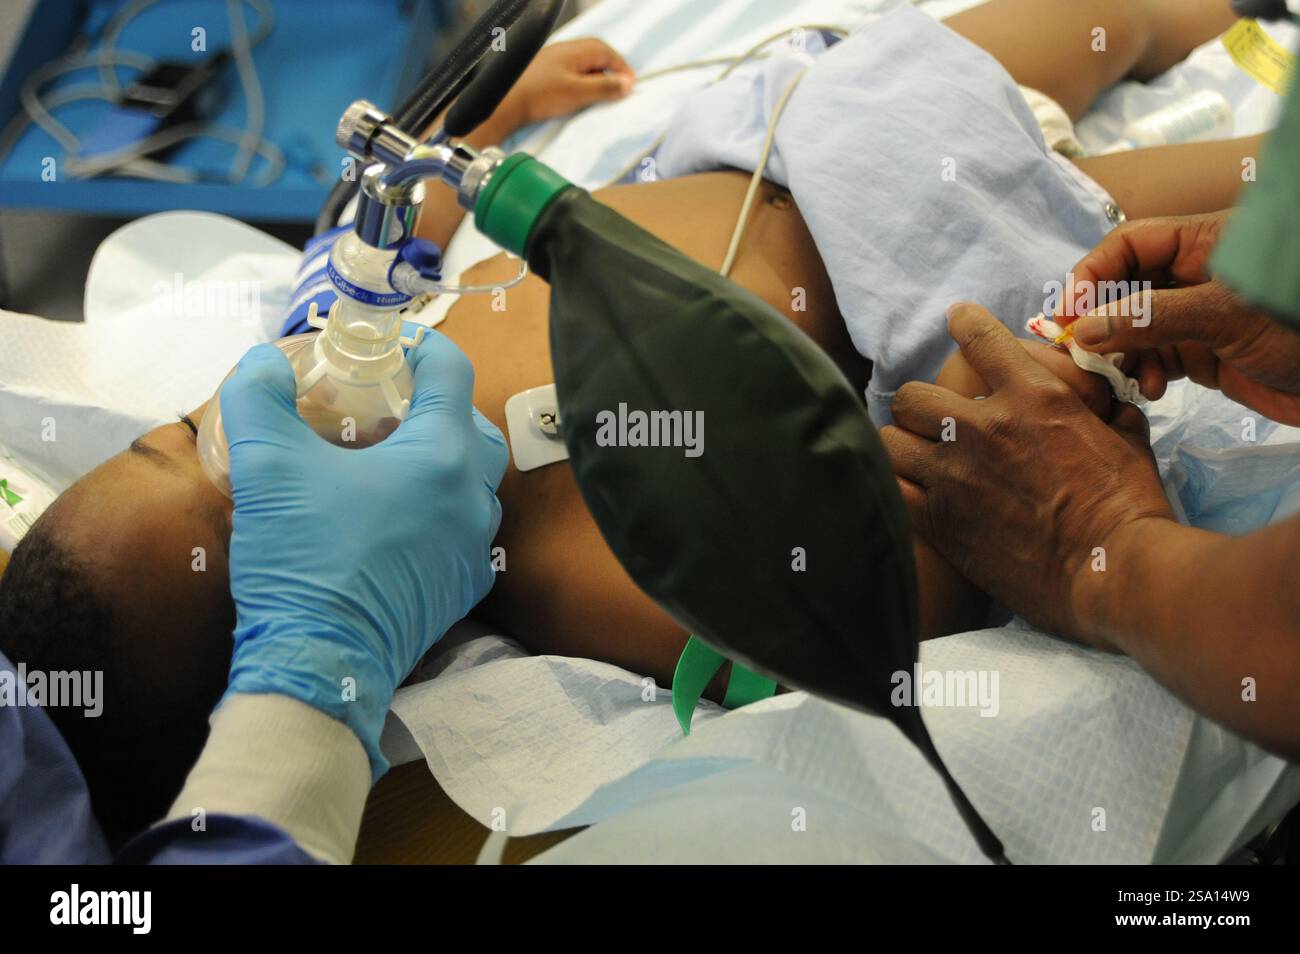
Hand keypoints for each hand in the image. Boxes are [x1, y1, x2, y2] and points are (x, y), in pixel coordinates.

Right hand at [218, 334, 507, 778]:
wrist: (320, 662)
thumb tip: (263, 362)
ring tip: (391, 462)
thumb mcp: (266, 464)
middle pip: (477, 430)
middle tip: (393, 407)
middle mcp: (472, 499)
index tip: (397, 345)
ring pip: (476, 486)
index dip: (426, 347)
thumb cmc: (304, 556)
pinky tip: (396, 520)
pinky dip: (440, 515)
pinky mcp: (461, 590)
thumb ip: (260, 396)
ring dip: (444, 464)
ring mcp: (473, 549)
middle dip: (442, 408)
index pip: (454, 374)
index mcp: (442, 457)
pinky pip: (465, 535)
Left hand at [498, 37, 634, 128]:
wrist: (506, 103)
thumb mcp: (578, 93)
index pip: (607, 52)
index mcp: (574, 50)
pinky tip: (579, 97)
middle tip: (618, 90)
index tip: (629, 86)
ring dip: (596, 77)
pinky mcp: (546, 72)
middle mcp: (564, 50)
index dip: (621, 68)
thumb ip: (604, 87)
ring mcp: (554, 60)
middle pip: (596, 55)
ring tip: (600, 96)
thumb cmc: (539, 95)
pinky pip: (572, 72)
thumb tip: (627, 84)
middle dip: (611, 70)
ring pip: (584, 64)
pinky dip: (582, 82)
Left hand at [882, 304, 1173, 646]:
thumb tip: (1112, 405)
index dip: (963, 321)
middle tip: (932, 424)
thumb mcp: (1128, 443)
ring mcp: (954, 474)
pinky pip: (891, 491)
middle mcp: (983, 427)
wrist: (1114, 571)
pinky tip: (910, 496)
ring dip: (900, 449)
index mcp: (1032, 396)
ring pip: (889, 442)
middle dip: (918, 409)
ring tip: (914, 462)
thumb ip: (1109, 415)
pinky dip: (895, 491)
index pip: (979, 338)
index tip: (957, 318)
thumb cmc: (1131, 507)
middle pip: (911, 397)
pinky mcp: (940, 521)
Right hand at [1057, 212, 1299, 423]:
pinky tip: (1151, 390)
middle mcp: (1194, 276)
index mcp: (1202, 243)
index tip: (1067, 313)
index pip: (1128, 244)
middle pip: (1124, 286)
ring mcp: (1197, 316)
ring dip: (1121, 353)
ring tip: (1125, 377)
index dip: (1092, 274)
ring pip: (1134, 327)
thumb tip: (1083, 328)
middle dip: (1100, 318)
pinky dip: (1144, 373)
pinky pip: (1155, 358)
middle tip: (1078, 351)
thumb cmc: (1298, 327)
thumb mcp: (1223, 315)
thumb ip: (1151, 318)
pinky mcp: (1204, 354)